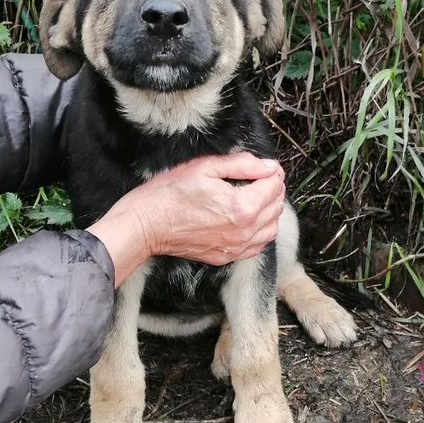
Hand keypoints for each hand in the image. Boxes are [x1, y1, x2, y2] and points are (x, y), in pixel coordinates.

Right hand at [87, 153, 284, 286]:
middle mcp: (244, 231)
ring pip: (271, 229)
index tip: (263, 166)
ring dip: (269, 212)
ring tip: (254, 198)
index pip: (274, 186)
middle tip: (258, 178)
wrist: (146, 225)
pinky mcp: (226, 257)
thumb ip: (242, 165)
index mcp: (242, 207)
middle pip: (276, 207)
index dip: (271, 171)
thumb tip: (268, 166)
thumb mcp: (205, 167)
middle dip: (272, 189)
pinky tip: (247, 221)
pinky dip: (260, 232)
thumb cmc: (170, 194)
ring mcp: (236, 248)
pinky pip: (257, 246)